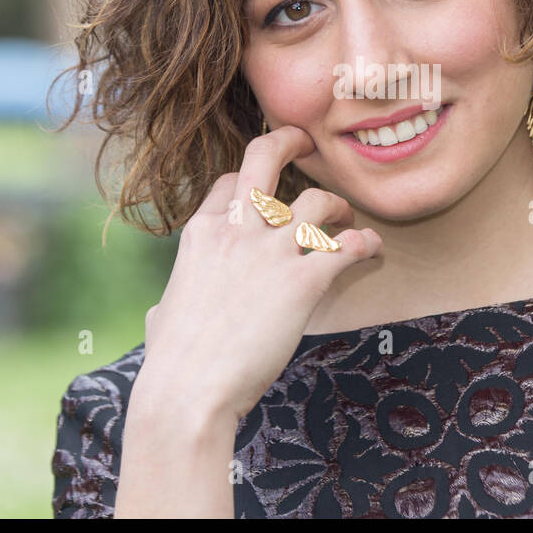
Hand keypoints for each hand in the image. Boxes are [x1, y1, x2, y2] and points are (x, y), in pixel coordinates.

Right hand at [131, 124, 382, 428]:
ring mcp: (270, 253)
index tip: (267, 189)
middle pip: (265, 158)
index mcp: (201, 234)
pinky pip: (345, 246)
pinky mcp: (302, 282)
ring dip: (337, 204)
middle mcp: (235, 231)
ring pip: (316, 200)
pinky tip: (371, 249)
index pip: (231, 181)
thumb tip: (162, 313)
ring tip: (346, 216)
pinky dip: (364, 243)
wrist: (189, 390)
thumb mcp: (162, 314)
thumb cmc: (172, 361)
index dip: (252, 179)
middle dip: (291, 142)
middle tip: (308, 144)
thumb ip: (171, 301)